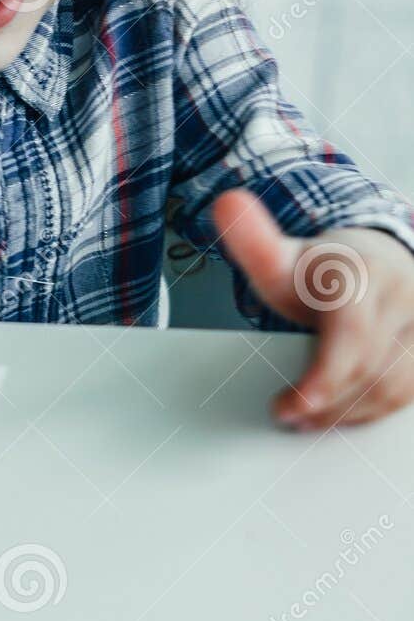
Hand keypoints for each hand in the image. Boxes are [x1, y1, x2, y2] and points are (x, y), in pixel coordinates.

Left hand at [212, 187, 413, 429]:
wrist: (378, 260)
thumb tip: (226, 203)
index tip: (290, 406)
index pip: (351, 334)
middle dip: (326, 401)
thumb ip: (254, 242)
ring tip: (308, 417)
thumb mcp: (286, 257)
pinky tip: (340, 414)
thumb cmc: (328, 269)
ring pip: (393, 388)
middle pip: (370, 368)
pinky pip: (406, 397)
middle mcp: (403, 297)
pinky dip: (369, 411)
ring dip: (347, 412)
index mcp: (364, 272)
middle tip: (287, 414)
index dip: (323, 378)